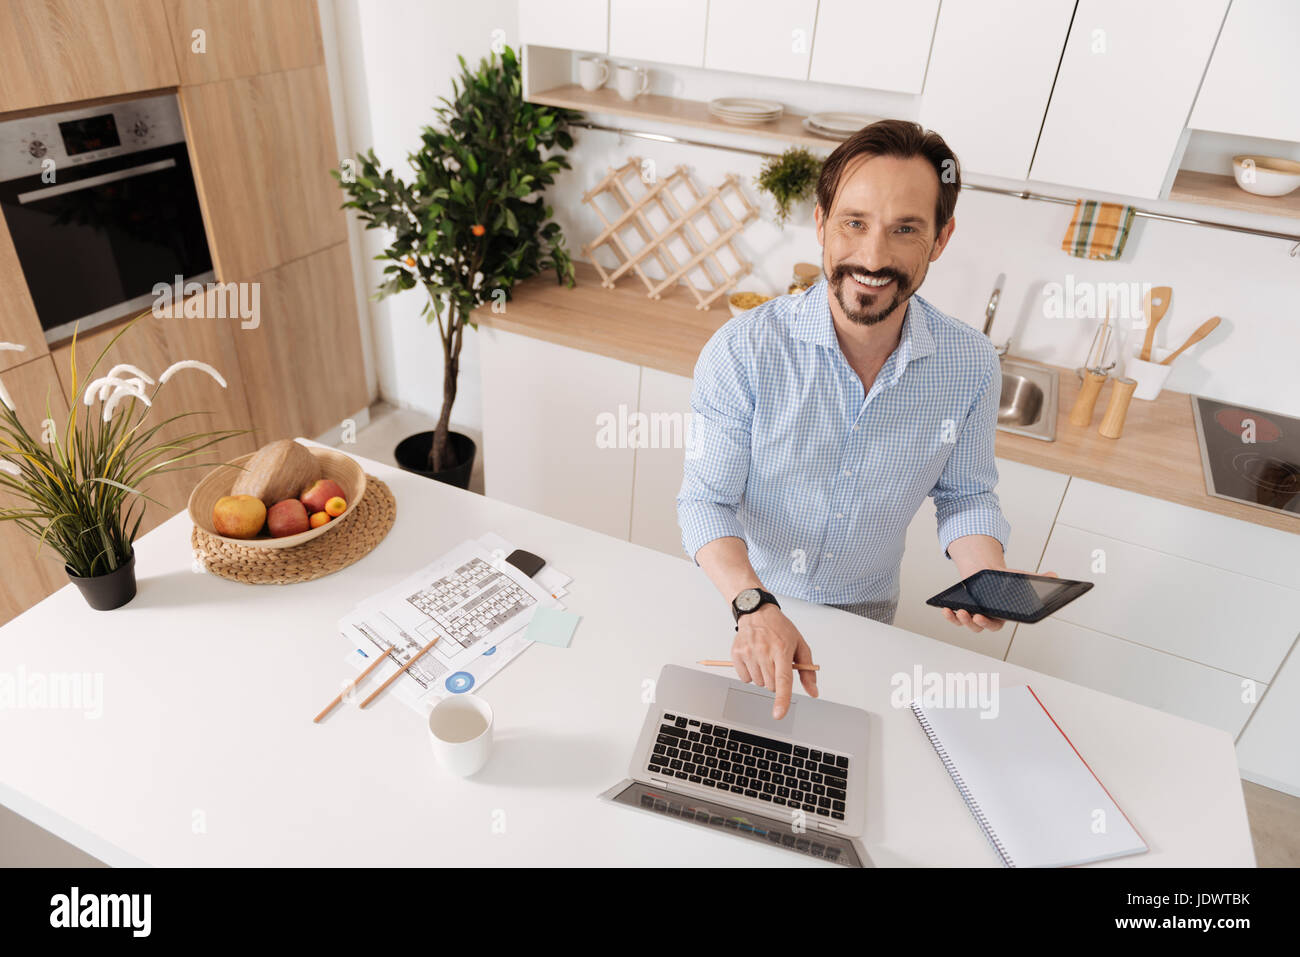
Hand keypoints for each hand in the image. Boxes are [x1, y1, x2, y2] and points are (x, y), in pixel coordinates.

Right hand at [731, 604, 817, 719]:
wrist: (757, 612)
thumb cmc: (780, 628)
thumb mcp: (800, 645)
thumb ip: (807, 671)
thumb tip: (813, 692)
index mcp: (782, 650)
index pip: (783, 680)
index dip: (782, 699)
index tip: (779, 714)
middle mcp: (764, 651)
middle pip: (771, 685)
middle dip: (776, 680)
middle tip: (776, 663)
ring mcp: (749, 652)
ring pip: (759, 683)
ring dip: (763, 676)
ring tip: (764, 658)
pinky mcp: (737, 653)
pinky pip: (744, 678)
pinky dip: (750, 674)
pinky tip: (753, 658)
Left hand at [939, 567, 1058, 632]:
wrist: (986, 572)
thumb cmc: (1004, 581)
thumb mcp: (1020, 579)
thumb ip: (1038, 580)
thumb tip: (1055, 574)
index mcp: (1001, 615)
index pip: (996, 624)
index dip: (989, 623)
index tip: (982, 618)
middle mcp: (987, 618)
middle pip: (980, 627)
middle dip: (974, 623)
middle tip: (972, 615)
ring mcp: (973, 615)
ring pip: (967, 624)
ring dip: (961, 620)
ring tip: (958, 610)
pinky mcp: (962, 609)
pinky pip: (954, 617)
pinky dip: (949, 616)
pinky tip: (945, 609)